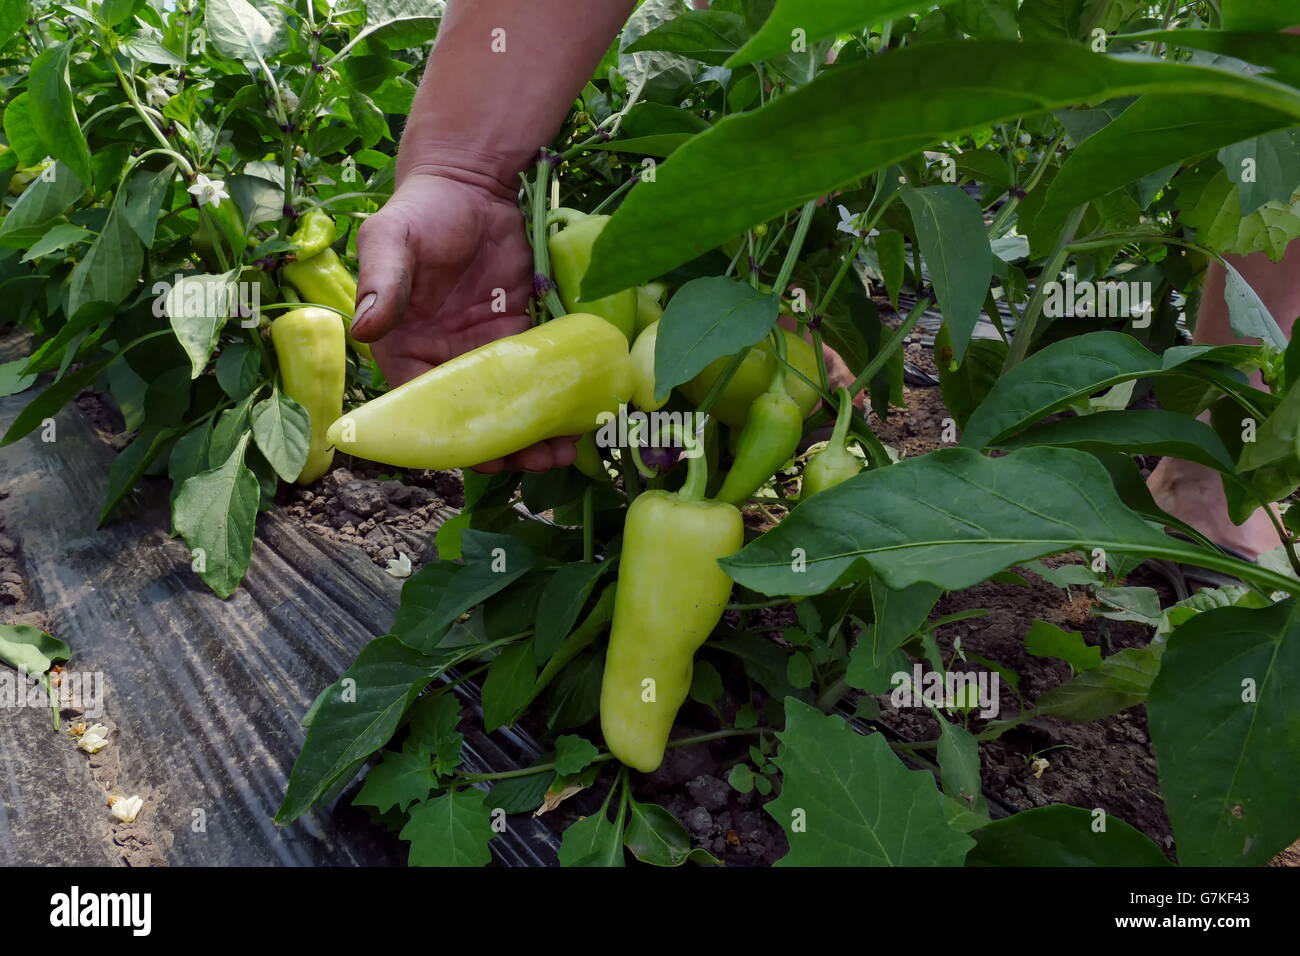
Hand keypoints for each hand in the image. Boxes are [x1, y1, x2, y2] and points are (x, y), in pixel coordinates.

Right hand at [350, 166, 578, 472]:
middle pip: (473, 417)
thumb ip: (381, 283)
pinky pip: (538, 376)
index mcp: (405, 348)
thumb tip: (362, 328)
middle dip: (504, 445)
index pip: (423, 407)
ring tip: (566, 449)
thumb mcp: (392, 239)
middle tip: (538, 460)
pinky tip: (582, 414)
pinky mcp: (521, 334)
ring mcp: (486, 351)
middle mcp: (445, 359)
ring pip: (510, 405)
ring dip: (536, 432)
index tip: (482, 456)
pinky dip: (557, 398)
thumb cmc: (422, 209)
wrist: (473, 181)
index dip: (450, 436)